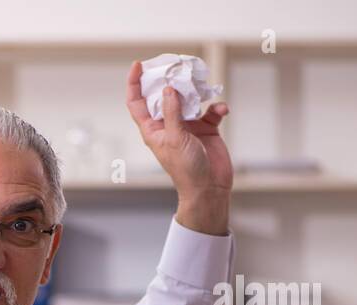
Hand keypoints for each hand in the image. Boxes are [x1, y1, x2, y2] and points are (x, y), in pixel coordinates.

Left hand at [125, 59, 231, 233]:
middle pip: (164, 95)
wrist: (209, 188)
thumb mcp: (175, 138)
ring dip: (196, 91)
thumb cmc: (186, 169)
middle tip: (176, 65)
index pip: (137, 103)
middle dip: (169, 80)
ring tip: (200, 82)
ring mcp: (188, 125)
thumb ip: (172, 113)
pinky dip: (217, 106)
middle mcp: (168, 125)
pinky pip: (211, 110)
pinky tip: (221, 109)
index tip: (138, 65)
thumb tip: (170, 89)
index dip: (134, 84)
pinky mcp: (206, 128)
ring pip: (189, 99)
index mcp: (153, 129)